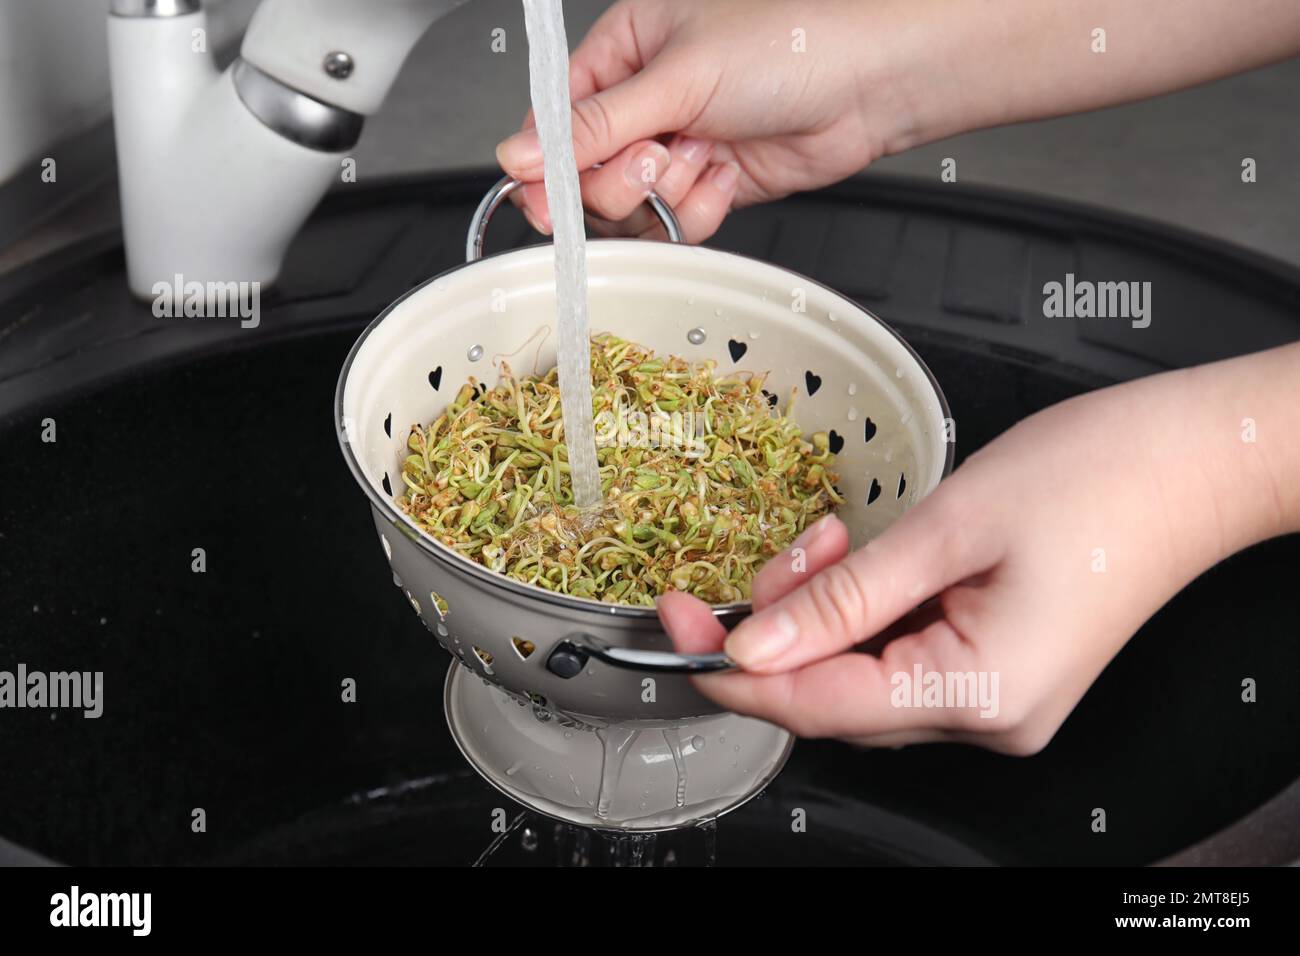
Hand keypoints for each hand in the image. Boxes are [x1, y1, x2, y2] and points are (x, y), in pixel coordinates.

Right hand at [497, 0, 1299, 244]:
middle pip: (589, 167)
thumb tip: (518, 155)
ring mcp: (686, 141)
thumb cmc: (794, 41)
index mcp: (628, 47)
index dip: (547, 161)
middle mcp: (653, 96)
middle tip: (649, 162)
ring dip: (659, 195)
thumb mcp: (679, 76)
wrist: (878, 81)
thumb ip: (594, 125)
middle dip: (613, 177)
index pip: (558, 115)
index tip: (543, 195)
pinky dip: (695, 211)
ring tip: (695, 164)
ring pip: (632, 200)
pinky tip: (719, 184)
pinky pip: (680, 216)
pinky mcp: (718, 180)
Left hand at [657, 345, 1299, 752]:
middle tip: (776, 552)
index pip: (816, 707)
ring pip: (862, 673)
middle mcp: (989, 715)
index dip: (732, 671)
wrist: (1198, 460)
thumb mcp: (947, 527)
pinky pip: (901, 653)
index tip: (672, 625)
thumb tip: (749, 647)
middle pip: (833, 696)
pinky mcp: (999, 667)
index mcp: (980, 691)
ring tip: (833, 538)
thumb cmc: (1101, 476)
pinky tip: (862, 557)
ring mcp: (997, 697)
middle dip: (781, 625)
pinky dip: (865, 609)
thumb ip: (839, 598)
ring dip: (823, 610)